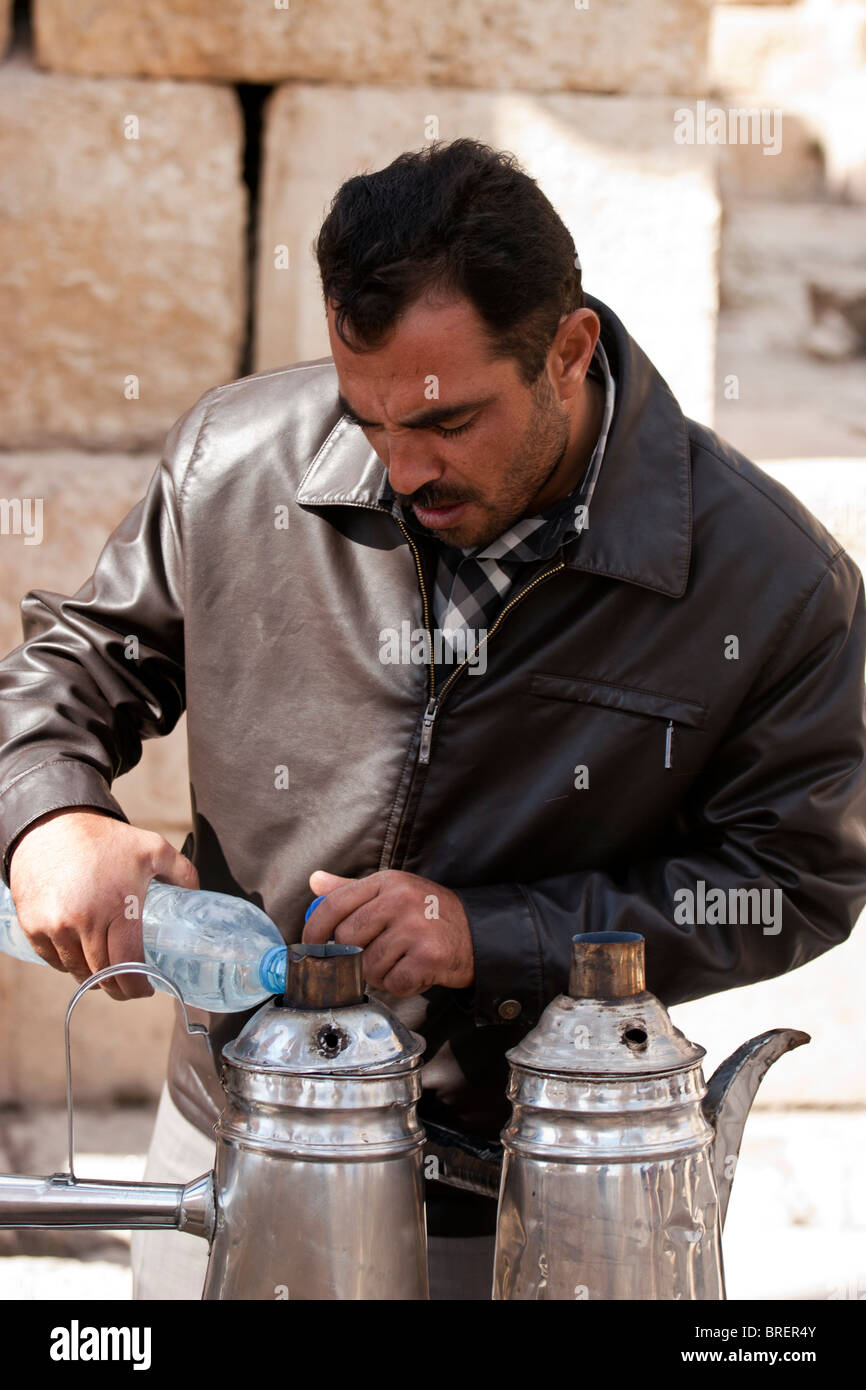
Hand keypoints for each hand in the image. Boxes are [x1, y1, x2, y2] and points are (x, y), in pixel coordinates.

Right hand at [8, 807, 198, 1000]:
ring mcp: (55, 926)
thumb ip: (182, 872)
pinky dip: (67, 964)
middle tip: (128, 985)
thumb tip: (198, 895)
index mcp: (118, 906)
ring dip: (93, 977)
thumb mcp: (152, 849)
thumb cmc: (105, 839)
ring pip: (76, 971)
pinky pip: (53, 960)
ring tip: (105, 971)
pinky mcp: (33, 926)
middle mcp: (84, 921)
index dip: (139, 985)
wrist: (52, 825)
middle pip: (102, 974)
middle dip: (118, 987)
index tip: (147, 989)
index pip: (129, 964)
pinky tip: (80, 956)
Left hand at [303, 868, 474, 996]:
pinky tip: (415, 971)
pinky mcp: (429, 957)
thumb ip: (352, 889)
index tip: (311, 945)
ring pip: (369, 966)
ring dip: (381, 973)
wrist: (478, 933)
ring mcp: (415, 928)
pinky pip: (394, 983)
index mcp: (388, 882)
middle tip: (374, 954)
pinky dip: (401, 985)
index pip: (334, 904)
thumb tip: (316, 881)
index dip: (314, 929)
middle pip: (346, 939)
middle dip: (354, 955)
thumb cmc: (430, 914)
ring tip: (401, 961)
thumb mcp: (394, 891)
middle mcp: (400, 901)